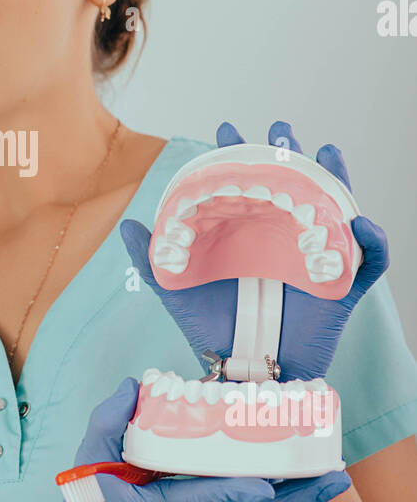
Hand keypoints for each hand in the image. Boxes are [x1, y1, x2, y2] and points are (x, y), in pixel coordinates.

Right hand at [0, 377, 349, 501]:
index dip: (232, 492)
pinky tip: (297, 481)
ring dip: (294, 499)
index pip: (199, 501)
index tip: (264, 483)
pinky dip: (275, 501)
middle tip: (333, 475)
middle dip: (295, 497)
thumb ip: (109, 422)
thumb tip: (135, 386)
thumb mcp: (88, 463)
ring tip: (329, 474)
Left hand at [120, 120, 388, 381]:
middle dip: (287, 152)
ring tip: (325, 151)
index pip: (246, 184)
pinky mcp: (342, 287)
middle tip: (279, 128)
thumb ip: (152, 259)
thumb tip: (127, 224)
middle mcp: (283, 238)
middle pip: (292, 185)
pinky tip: (360, 221)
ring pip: (334, 208)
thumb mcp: (177, 292)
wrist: (245, 373)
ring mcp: (316, 258)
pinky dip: (373, 240)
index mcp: (248, 234)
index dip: (237, 155)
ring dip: (334, 177)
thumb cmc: (214, 332)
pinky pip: (369, 260)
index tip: (225, 129)